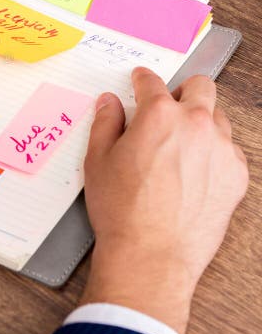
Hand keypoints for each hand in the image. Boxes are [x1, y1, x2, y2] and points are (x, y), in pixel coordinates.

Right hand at [80, 67, 246, 333]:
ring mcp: (221, 150)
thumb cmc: (122, 210)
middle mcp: (196, 124)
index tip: (140, 82)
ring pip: (217, 117)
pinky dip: (212, 152)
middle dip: (182, 90)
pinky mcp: (236, 176)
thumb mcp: (97, 160)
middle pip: (201, 86)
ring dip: (199, 121)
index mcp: (159, 115)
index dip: (141, 79)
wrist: (151, 254)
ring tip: (178, 145)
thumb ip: (105, 123)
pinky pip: (228, 150)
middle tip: (165, 108)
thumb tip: (109, 103)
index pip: (152, 81)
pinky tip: (191, 172)